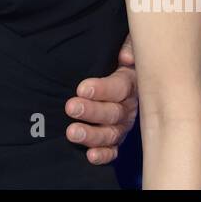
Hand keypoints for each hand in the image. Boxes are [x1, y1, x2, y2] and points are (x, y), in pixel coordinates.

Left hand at [64, 34, 138, 163]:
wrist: (121, 73)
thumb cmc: (120, 59)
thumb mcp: (127, 45)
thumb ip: (128, 45)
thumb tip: (126, 57)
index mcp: (130, 83)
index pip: (118, 87)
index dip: (101, 89)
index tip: (82, 88)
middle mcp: (128, 106)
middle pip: (112, 112)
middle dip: (91, 111)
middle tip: (70, 107)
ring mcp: (122, 125)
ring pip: (110, 133)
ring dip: (92, 135)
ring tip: (72, 132)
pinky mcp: (116, 139)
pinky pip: (112, 150)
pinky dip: (102, 155)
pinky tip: (90, 156)